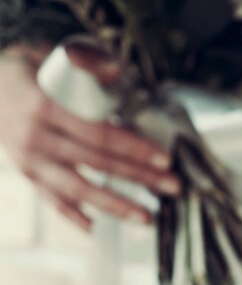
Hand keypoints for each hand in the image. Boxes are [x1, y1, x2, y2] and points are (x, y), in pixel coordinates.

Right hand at [0, 44, 178, 229]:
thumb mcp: (52, 58)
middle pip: (96, 163)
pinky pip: (52, 199)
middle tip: (172, 186)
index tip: (164, 159)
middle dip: (138, 177)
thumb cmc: (30, 70)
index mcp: (44, 107)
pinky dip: (74, 215)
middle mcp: (35, 138)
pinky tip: (96, 227)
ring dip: (114, 205)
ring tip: (145, 217)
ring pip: (76, 189)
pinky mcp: (27, 173)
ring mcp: (29, 160)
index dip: (133, 148)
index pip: (98, 133)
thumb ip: (86, 62)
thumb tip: (116, 68)